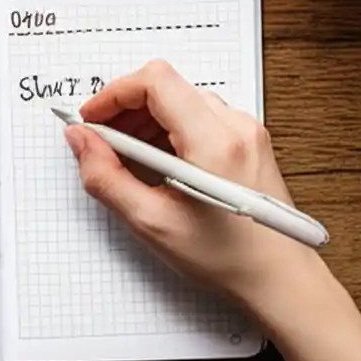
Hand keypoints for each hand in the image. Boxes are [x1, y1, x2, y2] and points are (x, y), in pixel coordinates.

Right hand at [67, 61, 360, 360]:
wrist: (279, 278)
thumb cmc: (228, 258)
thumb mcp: (152, 222)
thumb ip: (106, 177)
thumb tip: (81, 141)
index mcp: (214, 142)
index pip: (155, 82)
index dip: (114, 94)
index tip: (92, 118)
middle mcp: (235, 127)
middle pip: (166, 86)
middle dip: (126, 107)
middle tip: (103, 140)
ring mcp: (245, 131)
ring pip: (180, 98)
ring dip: (145, 118)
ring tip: (129, 155)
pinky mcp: (247, 140)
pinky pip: (198, 114)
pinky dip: (167, 127)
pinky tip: (157, 160)